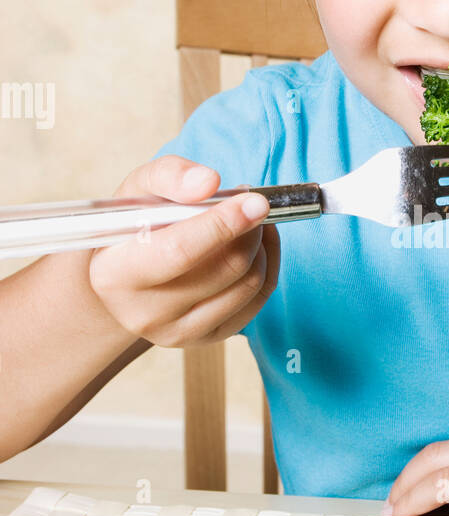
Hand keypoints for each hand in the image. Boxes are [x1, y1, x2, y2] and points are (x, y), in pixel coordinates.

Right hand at [88, 155, 279, 345]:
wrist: (126, 280)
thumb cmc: (134, 228)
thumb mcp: (138, 191)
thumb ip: (169, 176)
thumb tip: (208, 182)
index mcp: (115, 275)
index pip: (179, 252)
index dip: (222, 224)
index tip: (253, 200)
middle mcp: (144, 313)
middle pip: (224, 269)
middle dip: (250, 229)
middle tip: (253, 202)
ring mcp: (178, 332)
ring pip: (249, 284)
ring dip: (260, 245)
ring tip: (250, 221)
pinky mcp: (208, 338)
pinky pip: (259, 299)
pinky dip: (267, 264)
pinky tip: (255, 244)